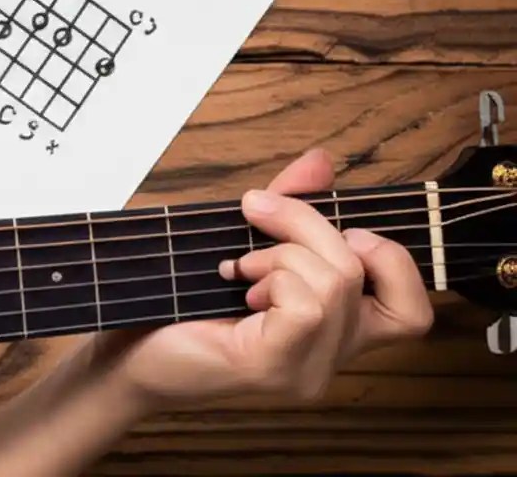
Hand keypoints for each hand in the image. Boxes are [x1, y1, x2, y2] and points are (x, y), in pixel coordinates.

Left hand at [84, 149, 433, 410]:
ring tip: (240, 267)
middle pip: (369, 272)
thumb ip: (290, 208)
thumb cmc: (178, 303)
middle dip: (310, 223)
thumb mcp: (244, 242)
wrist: (122, 350)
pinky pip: (308, 304)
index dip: (389, 258)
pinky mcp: (274, 368)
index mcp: (333, 333)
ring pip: (337, 282)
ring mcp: (306, 371)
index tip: (334, 231)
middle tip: (254, 216)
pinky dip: (274, 276)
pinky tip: (239, 287)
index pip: (411, 312)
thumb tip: (320, 163)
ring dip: (282, 252)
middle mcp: (331, 360)